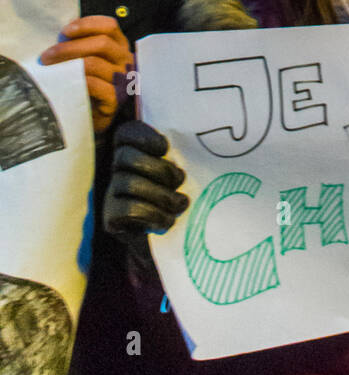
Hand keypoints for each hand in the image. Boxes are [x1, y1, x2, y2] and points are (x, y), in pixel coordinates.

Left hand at [41, 16, 132, 134]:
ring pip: (95, 64)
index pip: (110, 26)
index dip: (87, 25)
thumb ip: (80, 45)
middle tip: (48, 55)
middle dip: (71, 47)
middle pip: (102, 43)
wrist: (90, 116)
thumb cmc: (86, 84)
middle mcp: (125, 61)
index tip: (65, 31)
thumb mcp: (87, 59)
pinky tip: (63, 82)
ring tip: (50, 69)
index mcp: (119, 46)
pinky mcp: (115, 99)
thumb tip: (62, 34)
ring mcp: (122, 80)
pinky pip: (94, 85)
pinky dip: (76, 81)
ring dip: (68, 64)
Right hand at [103, 120, 189, 236]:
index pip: (126, 133)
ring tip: (181, 204)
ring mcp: (111, 194)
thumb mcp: (189, 171)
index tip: (165, 147)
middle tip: (181, 180)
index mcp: (134, 152)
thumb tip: (212, 141)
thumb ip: (188, 156)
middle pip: (124, 157)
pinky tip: (167, 221)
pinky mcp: (111, 219)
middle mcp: (118, 170)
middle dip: (158, 169)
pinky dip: (151, 214)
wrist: (175, 241)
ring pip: (126, 183)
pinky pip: (125, 209)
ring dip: (160, 195)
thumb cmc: (184, 197)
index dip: (142, 136)